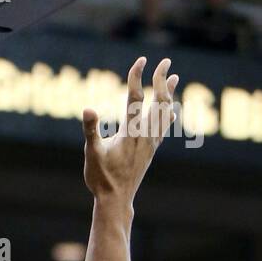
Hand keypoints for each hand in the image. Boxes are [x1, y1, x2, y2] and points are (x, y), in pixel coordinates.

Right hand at [83, 57, 178, 203]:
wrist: (116, 200)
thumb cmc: (101, 178)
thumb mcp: (92, 154)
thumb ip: (91, 130)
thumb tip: (88, 109)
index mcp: (130, 131)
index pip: (136, 97)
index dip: (138, 76)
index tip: (142, 60)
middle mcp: (144, 134)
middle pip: (159, 101)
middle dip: (162, 79)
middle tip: (165, 61)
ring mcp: (150, 143)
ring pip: (165, 113)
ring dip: (169, 94)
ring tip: (174, 78)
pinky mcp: (151, 151)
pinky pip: (164, 128)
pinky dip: (167, 115)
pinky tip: (171, 113)